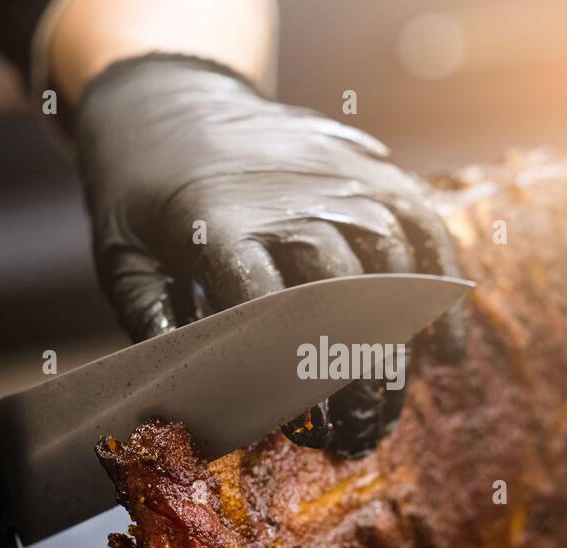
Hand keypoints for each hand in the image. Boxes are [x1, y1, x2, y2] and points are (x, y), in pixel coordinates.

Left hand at [71, 55, 464, 456]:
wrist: (170, 99)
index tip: (308, 424)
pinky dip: (443, 291)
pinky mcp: (370, 169)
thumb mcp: (122, 256)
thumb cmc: (141, 194)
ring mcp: (336, 180)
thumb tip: (185, 384)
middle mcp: (288, 200)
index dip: (292, 371)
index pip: (268, 308)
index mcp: (220, 225)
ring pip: (388, 265)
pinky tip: (444, 350)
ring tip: (394, 403)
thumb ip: (151, 320)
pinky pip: (423, 229)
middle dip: (354, 369)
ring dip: (399, 342)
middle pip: (337, 293)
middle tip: (360, 429)